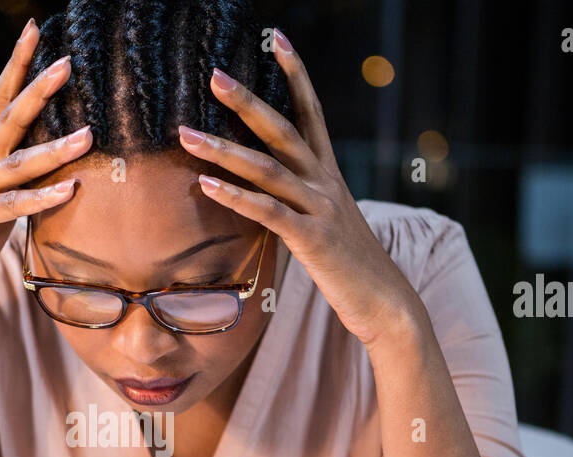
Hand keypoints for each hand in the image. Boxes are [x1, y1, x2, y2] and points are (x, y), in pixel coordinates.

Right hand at [0, 19, 90, 326]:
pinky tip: (69, 190)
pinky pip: (12, 206)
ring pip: (17, 163)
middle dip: (38, 89)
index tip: (36, 31)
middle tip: (67, 62)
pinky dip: (42, 198)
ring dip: (55, 149)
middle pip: (9, 117)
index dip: (18, 65)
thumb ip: (24, 184)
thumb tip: (62, 174)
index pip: (2, 100)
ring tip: (88, 135)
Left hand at [177, 27, 426, 350]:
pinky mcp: (312, 240)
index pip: (312, 112)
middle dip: (247, 102)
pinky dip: (236, 196)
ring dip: (223, 150)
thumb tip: (266, 189)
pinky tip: (206, 185)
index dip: (297, 74)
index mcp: (329, 174)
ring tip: (186, 135)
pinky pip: (268, 212)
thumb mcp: (326, 223)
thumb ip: (300, 200)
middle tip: (214, 76)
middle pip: (283, 131)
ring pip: (267, 169)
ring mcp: (320, 209)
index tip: (277, 38)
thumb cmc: (349, 266)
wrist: (385, 302)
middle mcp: (326, 183)